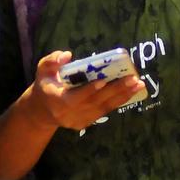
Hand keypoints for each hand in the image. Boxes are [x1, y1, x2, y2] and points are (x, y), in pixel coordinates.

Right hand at [27, 51, 144, 131]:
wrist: (41, 111)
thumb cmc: (45, 85)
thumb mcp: (42, 70)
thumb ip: (52, 61)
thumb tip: (67, 55)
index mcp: (57, 100)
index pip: (76, 96)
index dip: (90, 90)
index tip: (104, 81)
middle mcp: (69, 114)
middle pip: (95, 102)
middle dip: (115, 90)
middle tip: (133, 79)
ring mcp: (79, 120)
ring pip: (103, 108)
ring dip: (122, 96)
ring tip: (138, 85)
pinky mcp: (86, 123)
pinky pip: (104, 112)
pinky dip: (117, 102)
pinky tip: (130, 93)